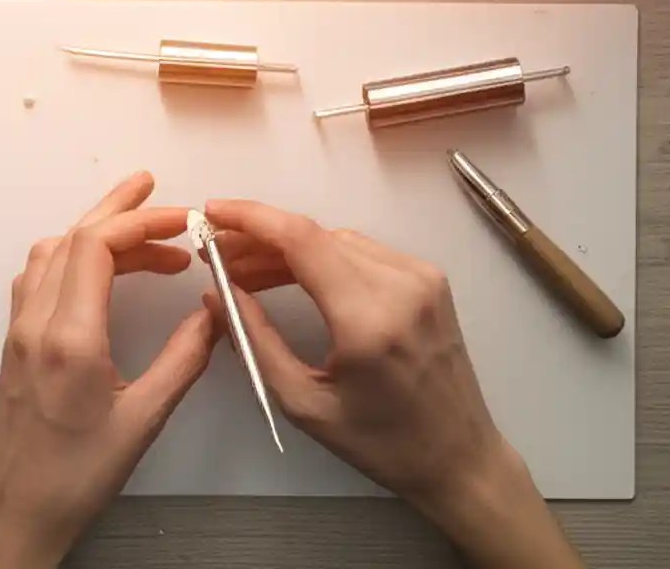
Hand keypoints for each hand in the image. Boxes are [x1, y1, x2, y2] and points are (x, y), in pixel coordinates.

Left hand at [0, 173, 219, 568]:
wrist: (17, 513)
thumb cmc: (77, 476)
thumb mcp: (145, 419)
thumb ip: (184, 359)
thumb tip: (214, 313)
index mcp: (68, 338)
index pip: (95, 246)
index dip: (141, 221)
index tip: (183, 221)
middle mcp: (35, 324)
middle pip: (71, 238)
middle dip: (118, 209)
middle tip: (158, 192)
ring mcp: (18, 332)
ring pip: (51, 254)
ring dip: (95, 233)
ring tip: (143, 236)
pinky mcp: (14, 345)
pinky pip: (38, 279)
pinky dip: (73, 258)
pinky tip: (102, 273)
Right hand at [204, 199, 583, 568]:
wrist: (458, 456)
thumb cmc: (379, 442)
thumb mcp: (304, 402)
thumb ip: (256, 340)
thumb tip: (217, 292)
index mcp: (368, 318)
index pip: (301, 240)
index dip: (250, 218)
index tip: (210, 213)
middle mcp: (401, 283)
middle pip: (316, 235)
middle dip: (260, 238)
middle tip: (218, 255)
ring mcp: (421, 276)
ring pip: (338, 239)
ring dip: (288, 248)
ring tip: (246, 270)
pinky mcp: (430, 279)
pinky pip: (362, 252)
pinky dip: (322, 257)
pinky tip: (291, 275)